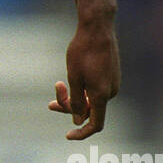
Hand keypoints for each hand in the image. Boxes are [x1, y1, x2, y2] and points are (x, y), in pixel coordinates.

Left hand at [49, 17, 119, 139]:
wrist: (97, 27)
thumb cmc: (83, 51)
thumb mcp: (74, 77)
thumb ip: (76, 101)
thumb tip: (78, 121)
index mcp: (102, 95)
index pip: (96, 124)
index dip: (82, 133)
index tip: (68, 136)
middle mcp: (111, 92)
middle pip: (89, 110)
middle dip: (69, 108)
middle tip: (50, 104)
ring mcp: (113, 82)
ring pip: (91, 98)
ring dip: (74, 96)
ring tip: (58, 85)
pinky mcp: (111, 74)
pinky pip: (96, 88)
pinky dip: (83, 87)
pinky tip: (73, 75)